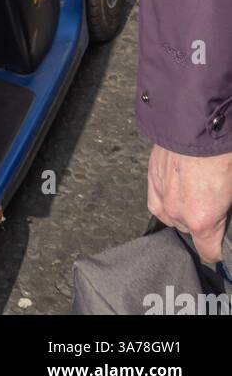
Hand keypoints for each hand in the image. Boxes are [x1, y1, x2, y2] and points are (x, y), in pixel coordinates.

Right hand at [148, 145, 231, 264]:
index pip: (209, 253)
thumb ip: (226, 210)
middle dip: (202, 223)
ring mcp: (162, 195)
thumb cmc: (222, 155)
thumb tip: (224, 211)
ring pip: (173, 217)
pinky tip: (177, 191)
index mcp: (202, 220)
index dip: (218, 248)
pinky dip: (167, 200)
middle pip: (191, 232)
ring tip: (196, 193)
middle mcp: (178, 213)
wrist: (197, 122)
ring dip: (183, 210)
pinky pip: (158, 202)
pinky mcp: (151, 178)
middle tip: (215, 205)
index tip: (222, 242)